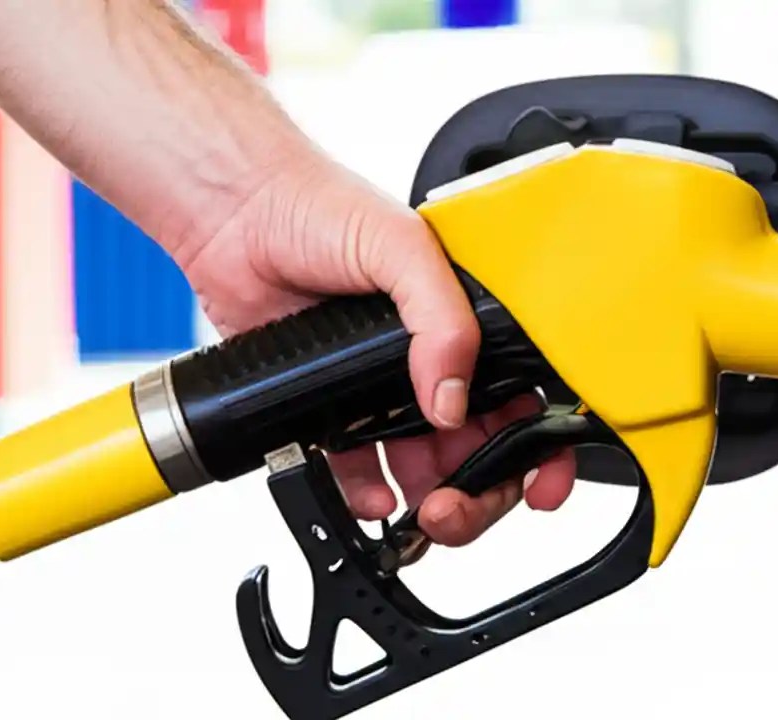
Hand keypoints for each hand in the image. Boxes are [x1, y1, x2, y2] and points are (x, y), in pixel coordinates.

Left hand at [175, 153, 575, 545]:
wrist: (235, 212)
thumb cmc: (320, 205)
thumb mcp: (405, 247)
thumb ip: (444, 322)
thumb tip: (453, 399)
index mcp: (468, 323)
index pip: (524, 397)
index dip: (540, 448)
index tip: (541, 484)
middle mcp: (433, 361)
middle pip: (481, 448)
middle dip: (483, 491)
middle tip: (460, 506)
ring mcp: (385, 390)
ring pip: (428, 470)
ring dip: (432, 502)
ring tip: (422, 513)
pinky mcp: (334, 408)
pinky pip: (360, 469)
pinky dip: (368, 496)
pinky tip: (372, 497)